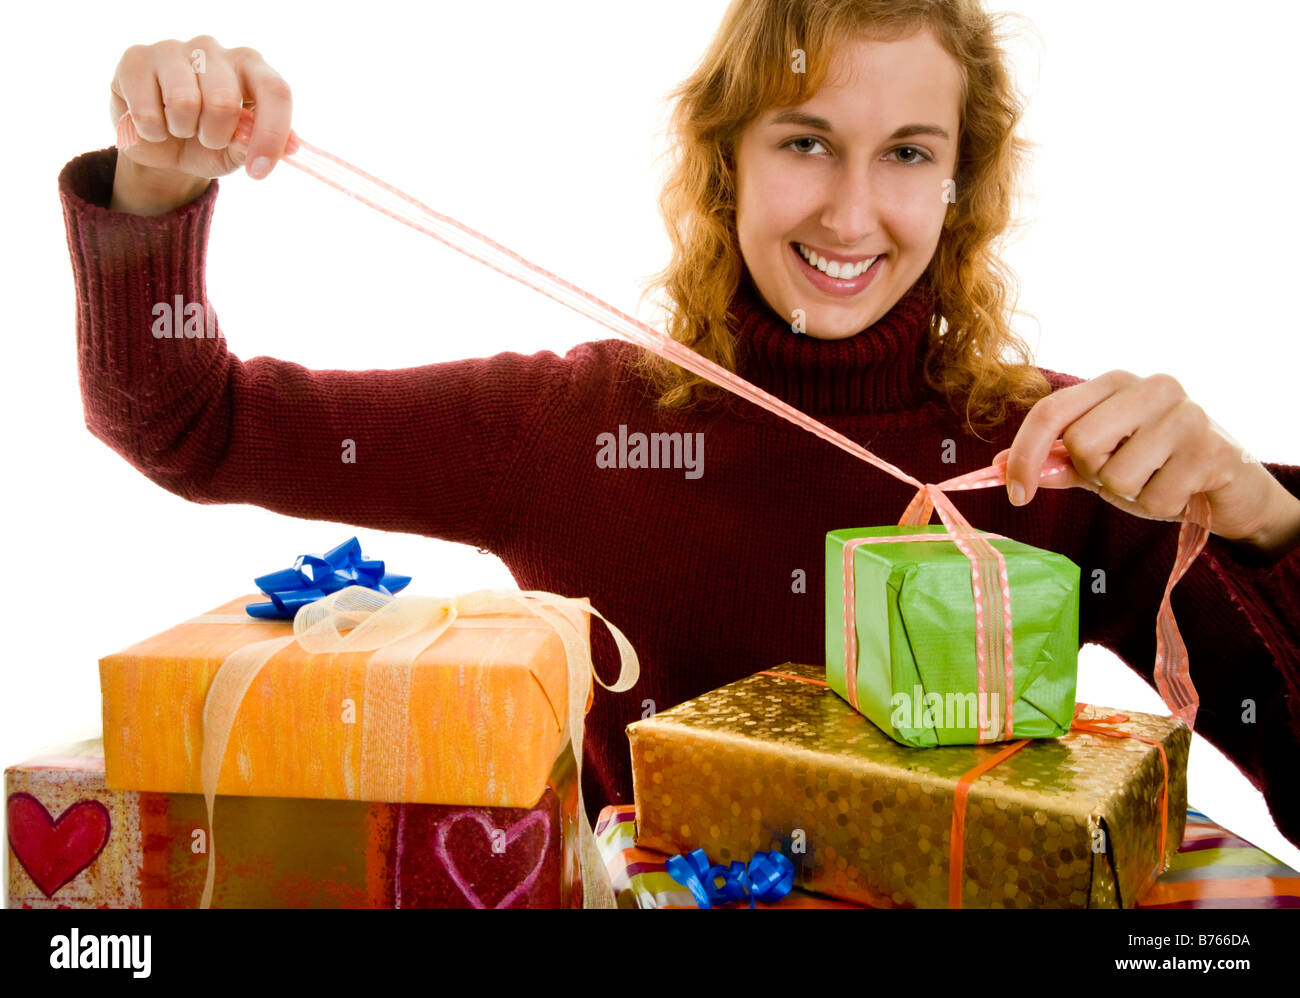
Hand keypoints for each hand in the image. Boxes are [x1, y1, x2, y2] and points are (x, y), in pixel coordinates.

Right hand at [109, 36, 291, 181]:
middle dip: (216, 136)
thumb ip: (256, 144)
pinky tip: (153, 123)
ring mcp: (172, 48)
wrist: (161, 149)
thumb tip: (287, 146)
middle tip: (207, 138)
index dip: (271, 134)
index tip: (259, 170)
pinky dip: (152, 132)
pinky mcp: (136, 59)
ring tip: (180, 127)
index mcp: (251, 66)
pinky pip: (147, 110)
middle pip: (224, 100)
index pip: (275, 91)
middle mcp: (214, 49)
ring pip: (184, 101)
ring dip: (182, 130)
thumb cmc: (208, 142)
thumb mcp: (237, 152)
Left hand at [992, 370, 1298, 551]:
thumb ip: (1056, 464)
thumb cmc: (1159, 469)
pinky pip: (1153, 496)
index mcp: (1115, 384)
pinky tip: (1181, 490)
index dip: (1024, 455)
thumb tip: (998, 466)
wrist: (1230, 488)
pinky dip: (1159, 505)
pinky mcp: (1211, 449)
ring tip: (1155, 480)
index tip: (1016, 493)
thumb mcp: (1099, 466)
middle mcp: (1151, 387)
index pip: (1050, 411)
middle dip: (1094, 474)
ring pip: (1116, 474)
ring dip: (1129, 493)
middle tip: (1123, 475)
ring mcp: (1186, 414)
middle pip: (1080, 443)